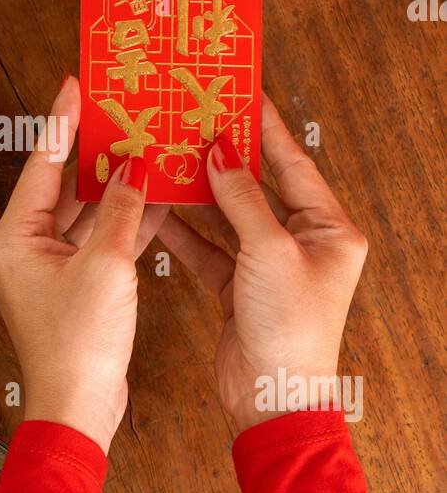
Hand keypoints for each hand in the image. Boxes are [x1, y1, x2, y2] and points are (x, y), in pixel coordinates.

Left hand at [0, 76, 166, 453]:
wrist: (79, 408)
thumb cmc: (80, 344)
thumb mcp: (107, 266)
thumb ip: (123, 210)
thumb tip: (134, 168)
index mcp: (15, 236)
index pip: (41, 163)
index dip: (61, 121)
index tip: (75, 83)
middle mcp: (24, 247)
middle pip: (63, 186)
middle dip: (97, 154)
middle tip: (122, 114)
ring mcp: (48, 268)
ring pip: (85, 214)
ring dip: (118, 190)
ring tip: (148, 149)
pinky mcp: (73, 287)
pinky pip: (98, 242)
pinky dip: (125, 224)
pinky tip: (157, 199)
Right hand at [156, 97, 367, 430]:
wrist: (272, 398)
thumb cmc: (290, 331)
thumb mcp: (268, 252)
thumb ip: (243, 199)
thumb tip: (224, 151)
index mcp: (329, 230)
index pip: (293, 164)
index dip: (266, 128)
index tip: (242, 94)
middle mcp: (304, 244)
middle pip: (260, 186)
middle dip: (228, 156)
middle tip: (198, 119)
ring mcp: (270, 266)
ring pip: (231, 216)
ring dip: (202, 191)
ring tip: (173, 156)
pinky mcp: (240, 288)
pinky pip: (211, 248)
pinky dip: (187, 232)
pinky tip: (161, 210)